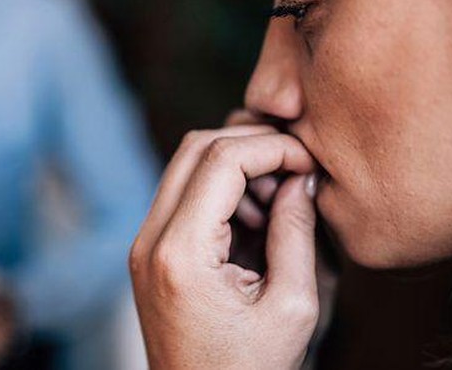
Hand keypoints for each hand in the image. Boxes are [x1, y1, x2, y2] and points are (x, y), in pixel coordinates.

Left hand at [130, 125, 321, 369]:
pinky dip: (221, 192)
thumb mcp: (291, 306)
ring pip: (186, 166)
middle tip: (295, 171)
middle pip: (195, 147)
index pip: (221, 158)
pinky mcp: (150, 254)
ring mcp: (143, 247)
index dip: (272, 147)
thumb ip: (296, 231)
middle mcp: (148, 242)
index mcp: (179, 254)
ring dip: (236, 168)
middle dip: (251, 146)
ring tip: (277, 206)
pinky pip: (183, 197)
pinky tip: (255, 223)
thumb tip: (301, 176)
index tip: (308, 161)